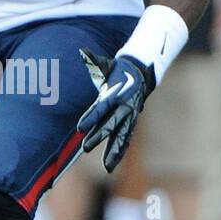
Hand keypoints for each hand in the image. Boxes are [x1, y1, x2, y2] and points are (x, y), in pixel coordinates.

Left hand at [77, 48, 153, 174]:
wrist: (141, 72)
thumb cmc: (118, 69)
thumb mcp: (106, 65)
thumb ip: (95, 61)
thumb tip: (83, 52)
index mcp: (115, 94)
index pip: (101, 107)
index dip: (91, 117)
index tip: (79, 128)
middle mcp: (124, 107)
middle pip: (110, 124)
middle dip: (99, 136)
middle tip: (85, 147)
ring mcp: (129, 116)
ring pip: (122, 136)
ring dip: (114, 152)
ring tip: (107, 167)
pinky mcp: (131, 121)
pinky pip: (126, 137)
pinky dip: (120, 150)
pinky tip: (113, 163)